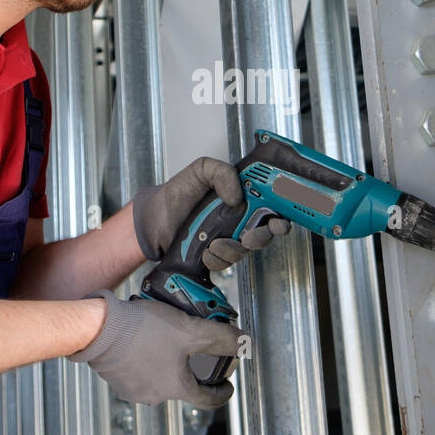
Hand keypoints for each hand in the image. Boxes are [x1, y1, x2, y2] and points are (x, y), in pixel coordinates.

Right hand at [68, 290, 243, 407]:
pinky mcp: (116, 377)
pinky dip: (146, 358)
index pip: (207, 400)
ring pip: (159, 376)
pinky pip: (138, 370)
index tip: (227, 385)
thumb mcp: (191, 330)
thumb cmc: (143, 332)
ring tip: (168, 337)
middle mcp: (154, 395)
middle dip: (192, 367)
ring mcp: (132, 389)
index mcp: (175, 388)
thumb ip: (222, 338)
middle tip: (195, 348)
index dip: (222, 392)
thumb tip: (245, 343)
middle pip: (182, 384)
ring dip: (167, 361)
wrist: (100, 328)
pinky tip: (145, 339)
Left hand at [131, 156, 290, 269]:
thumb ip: (221, 173)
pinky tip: (205, 251)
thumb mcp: (200, 171)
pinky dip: (217, 259)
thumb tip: (237, 195)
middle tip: (247, 236)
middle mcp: (239, 218)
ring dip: (231, 249)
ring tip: (213, 242)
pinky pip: (228, 263)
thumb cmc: (176, 195)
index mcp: (241, 196)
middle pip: (266, 232)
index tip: (277, 221)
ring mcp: (229, 238)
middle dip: (260, 237)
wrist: (153, 222)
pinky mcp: (218, 255)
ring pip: (246, 250)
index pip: (272, 205)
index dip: (281, 215)